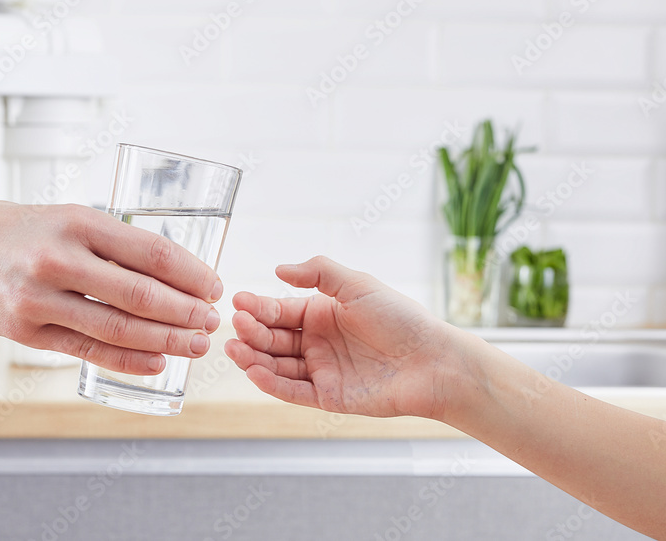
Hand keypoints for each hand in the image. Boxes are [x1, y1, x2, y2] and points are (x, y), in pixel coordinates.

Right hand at [0, 195, 221, 374]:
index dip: (192, 274)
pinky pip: (87, 350)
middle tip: (213, 323)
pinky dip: (127, 360)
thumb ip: (110, 244)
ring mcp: (38, 298)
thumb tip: (171, 275)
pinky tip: (156, 363)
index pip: (153, 252)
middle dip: (186, 313)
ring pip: (118, 328)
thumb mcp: (65, 218)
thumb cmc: (12, 228)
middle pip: (142, 294)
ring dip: (165, 341)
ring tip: (195, 346)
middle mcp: (60, 259)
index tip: (215, 287)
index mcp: (79, 222)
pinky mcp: (23, 331)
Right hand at [224, 256, 454, 418]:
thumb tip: (279, 269)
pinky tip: (254, 372)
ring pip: (277, 365)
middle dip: (252, 332)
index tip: (238, 301)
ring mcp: (322, 370)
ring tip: (234, 349)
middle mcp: (319, 342)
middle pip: (274, 338)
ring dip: (253, 358)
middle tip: (236, 325)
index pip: (281, 310)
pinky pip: (293, 391)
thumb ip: (318, 272)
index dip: (259, 307)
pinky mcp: (328, 397)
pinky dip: (271, 383)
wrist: (432, 361)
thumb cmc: (401, 319)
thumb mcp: (358, 284)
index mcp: (323, 313)